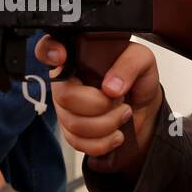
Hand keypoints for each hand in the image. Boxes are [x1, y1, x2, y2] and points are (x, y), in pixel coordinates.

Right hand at [35, 36, 162, 178]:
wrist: (143, 108)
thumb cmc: (137, 79)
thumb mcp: (142, 61)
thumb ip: (129, 65)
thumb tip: (110, 87)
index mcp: (78, 56)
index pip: (48, 48)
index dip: (49, 51)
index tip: (62, 57)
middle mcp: (66, 81)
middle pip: (64, 96)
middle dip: (99, 104)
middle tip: (120, 99)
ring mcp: (65, 108)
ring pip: (74, 124)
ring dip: (107, 124)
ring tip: (124, 114)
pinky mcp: (71, 131)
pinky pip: (78, 143)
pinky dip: (104, 142)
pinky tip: (116, 133)